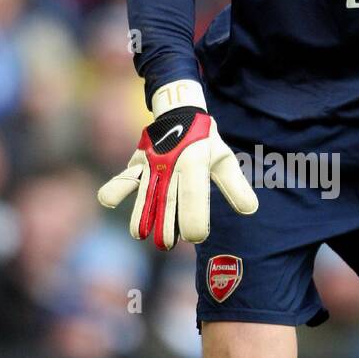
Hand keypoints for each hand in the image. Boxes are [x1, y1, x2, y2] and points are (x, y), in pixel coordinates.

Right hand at [97, 80, 257, 248]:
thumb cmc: (205, 142)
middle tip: (166, 245)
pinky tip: (107, 200)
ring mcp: (152, 162)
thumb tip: (250, 210)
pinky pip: (125, 175)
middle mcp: (172, 163)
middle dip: (166, 222)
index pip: (194, 193)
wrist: (180, 112)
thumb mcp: (223, 160)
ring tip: (139, 234)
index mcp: (195, 162)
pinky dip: (116, 186)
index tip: (196, 237)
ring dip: (141, 213)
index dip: (194, 216)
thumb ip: (235, 186)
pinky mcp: (137, 162)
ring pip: (146, 190)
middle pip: (168, 197)